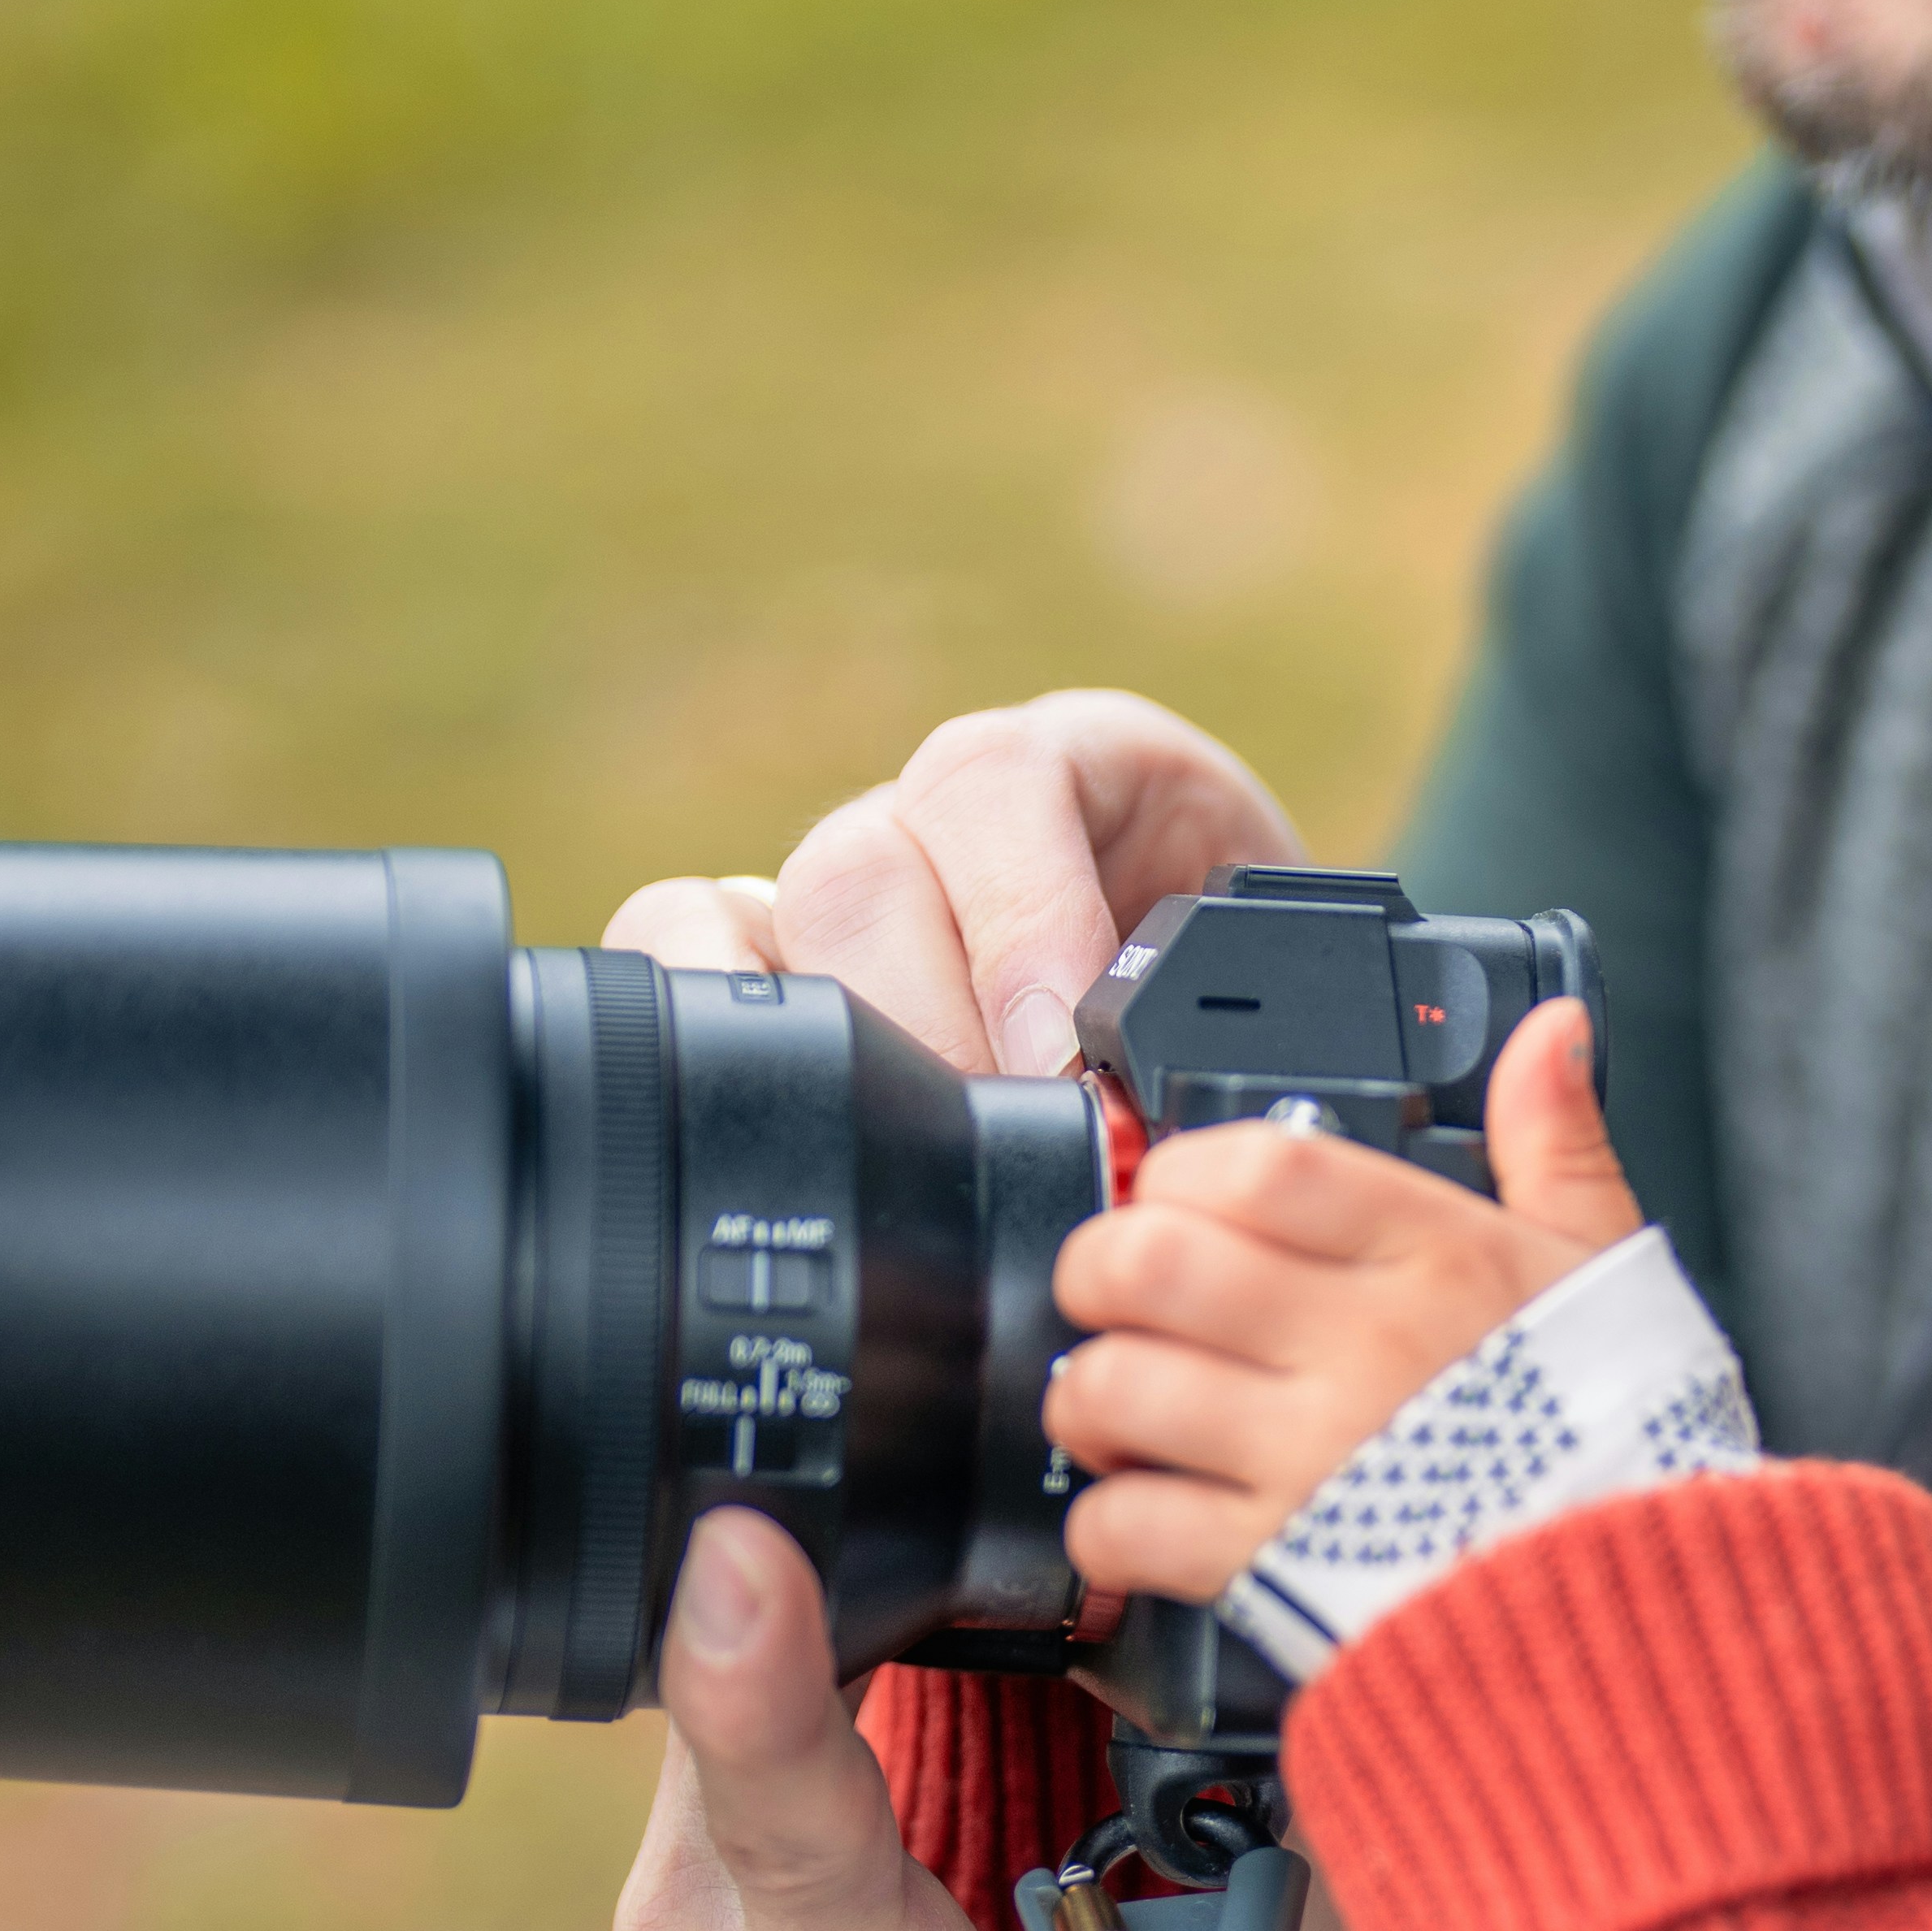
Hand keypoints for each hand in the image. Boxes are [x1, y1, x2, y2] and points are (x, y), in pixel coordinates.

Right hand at [602, 686, 1298, 1078]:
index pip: (992, 786)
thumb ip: (1241, 1021)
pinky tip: (767, 1127)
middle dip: (930, 1031)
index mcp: (1059, 772)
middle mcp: (921, 816)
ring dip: (815, 1049)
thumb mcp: (1257, 983)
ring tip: (898, 1158)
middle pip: (858, 872)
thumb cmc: (1223, 993)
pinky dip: (698, 1031)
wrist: (1189, 1013)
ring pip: (745, 915)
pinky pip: (674, 958)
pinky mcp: (755, 960)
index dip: (1020, 922)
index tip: (1067, 1057)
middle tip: (997, 1145)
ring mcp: (823, 890)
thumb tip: (1189, 1127)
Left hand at [616, 1515, 1122, 1930]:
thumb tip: (1380, 1744)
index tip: (743, 1536)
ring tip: (1003, 1609)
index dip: (758, 1660)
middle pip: (778, 1674)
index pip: (787, 1803)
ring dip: (874, 1645)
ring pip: (758, 1705)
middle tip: (1033, 1526)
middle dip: (896, 1575)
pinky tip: (940, 1711)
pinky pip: (745, 1763)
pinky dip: (834, 1711)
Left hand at [1045, 1005, 1641, 1608]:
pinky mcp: (1275, 1564)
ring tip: (1117, 1408)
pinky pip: (1129, 1528)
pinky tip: (1143, 1512)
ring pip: (1116, 1389)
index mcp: (1436, 1258)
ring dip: (1088, 1399)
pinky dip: (1108, 1525)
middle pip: (1149, 1262)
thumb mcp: (1602, 1265)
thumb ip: (1557, 1141)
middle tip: (1118, 1295)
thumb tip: (1552, 1031)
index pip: (1256, 1166)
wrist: (1634, 1598)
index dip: (1182, 1170)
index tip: (1178, 1197)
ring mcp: (1311, 1459)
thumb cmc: (1615, 1433)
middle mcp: (1362, 1348)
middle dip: (1101, 1271)